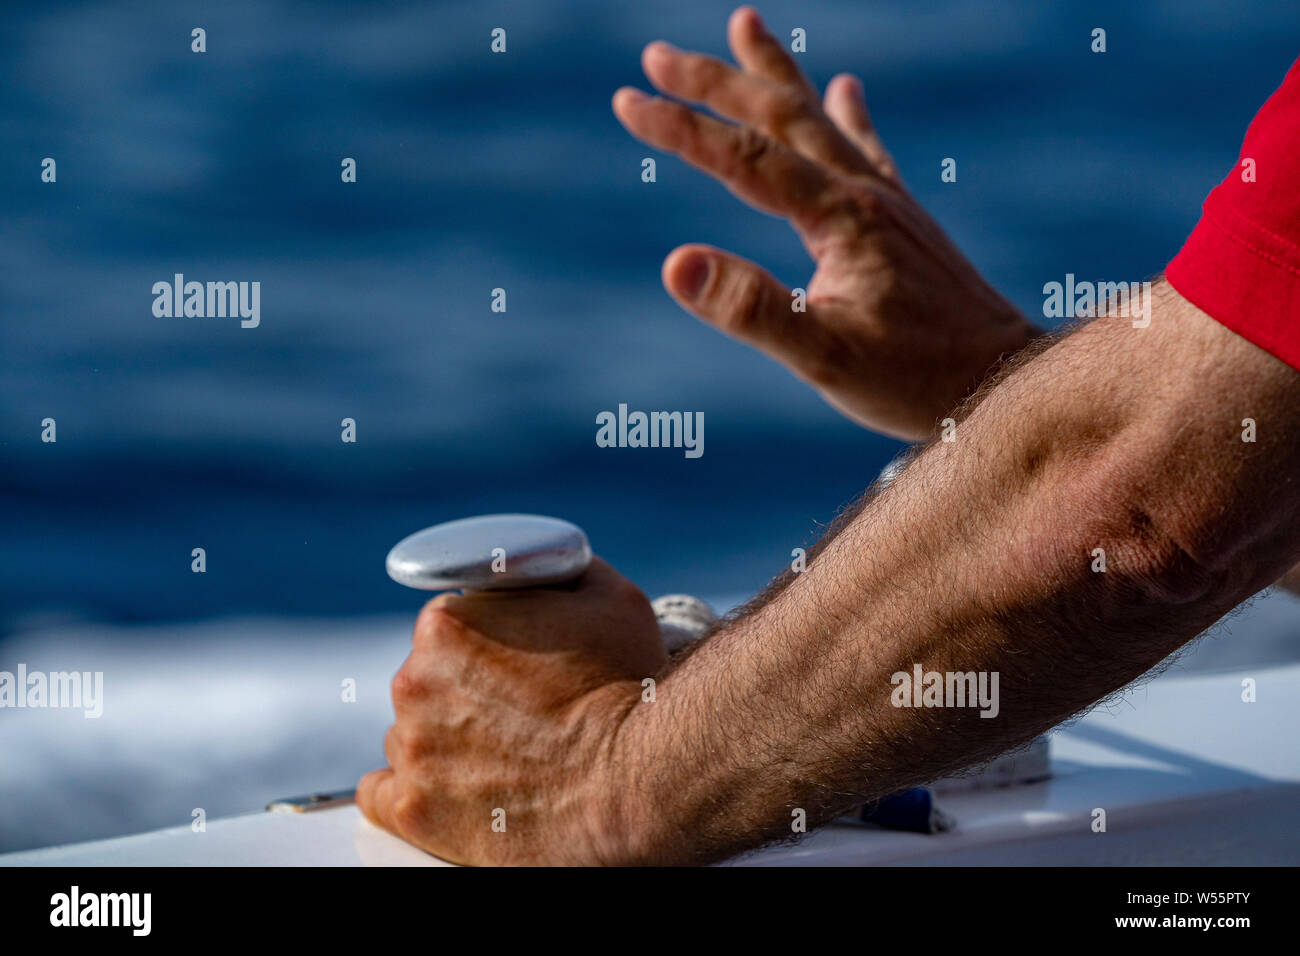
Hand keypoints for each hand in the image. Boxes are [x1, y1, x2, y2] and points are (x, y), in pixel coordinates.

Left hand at [356, 559, 664, 864]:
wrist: (638, 780)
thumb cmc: (627, 687)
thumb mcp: (610, 598)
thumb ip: (563, 571)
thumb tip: (548, 566)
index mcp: (447, 623)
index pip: (448, 623)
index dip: (485, 641)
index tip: (514, 663)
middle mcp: (413, 682)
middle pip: (426, 680)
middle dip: (465, 691)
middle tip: (520, 712)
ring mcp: (411, 750)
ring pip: (411, 736)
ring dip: (444, 741)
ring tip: (503, 756)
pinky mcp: (416, 811)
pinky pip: (381, 796)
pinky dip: (408, 790)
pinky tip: (440, 788)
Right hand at [612, 6, 1036, 439]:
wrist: (1005, 383)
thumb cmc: (914, 381)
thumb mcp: (822, 357)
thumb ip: (750, 309)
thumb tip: (675, 262)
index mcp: (839, 218)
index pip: (744, 158)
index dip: (681, 129)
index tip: (627, 102)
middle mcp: (865, 193)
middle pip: (780, 118)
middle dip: (714, 82)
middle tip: (655, 54)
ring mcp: (889, 201)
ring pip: (820, 119)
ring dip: (775, 74)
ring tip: (745, 23)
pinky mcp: (906, 220)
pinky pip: (867, 149)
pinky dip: (848, 114)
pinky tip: (846, 89)